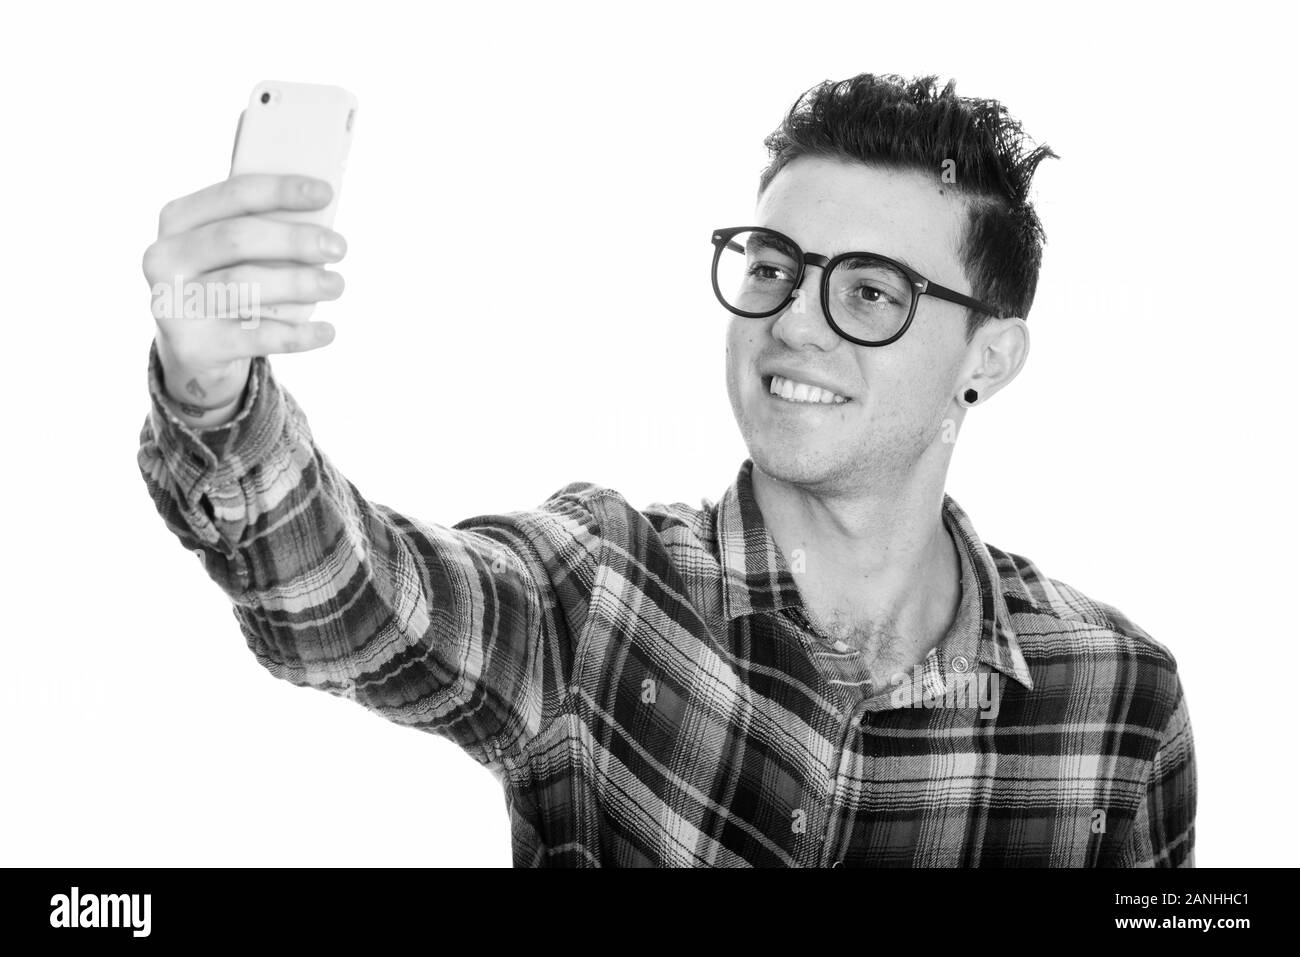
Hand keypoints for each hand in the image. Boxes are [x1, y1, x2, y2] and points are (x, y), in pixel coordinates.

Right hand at [141, 174, 346, 415]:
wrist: (193, 350)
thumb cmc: (224, 284)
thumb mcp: (230, 253)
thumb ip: (262, 230)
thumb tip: (321, 219)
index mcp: (177, 221)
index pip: (231, 195)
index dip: (280, 190)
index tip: (325, 193)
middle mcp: (165, 258)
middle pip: (237, 239)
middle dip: (294, 240)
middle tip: (339, 247)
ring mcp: (173, 303)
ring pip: (244, 286)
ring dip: (299, 283)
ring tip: (336, 285)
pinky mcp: (193, 345)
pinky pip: (255, 336)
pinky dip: (297, 335)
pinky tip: (327, 331)